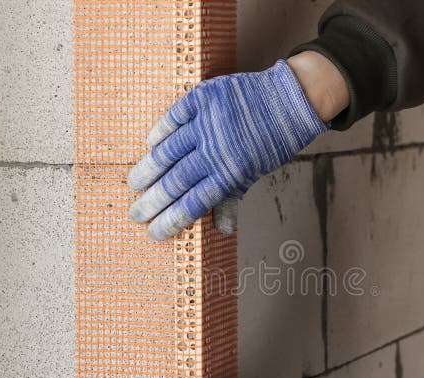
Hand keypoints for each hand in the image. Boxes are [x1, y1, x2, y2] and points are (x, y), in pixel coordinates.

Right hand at [127, 59, 328, 240]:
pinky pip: (173, 118)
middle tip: (135, 215)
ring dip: (148, 170)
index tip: (153, 233)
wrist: (290, 99)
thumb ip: (232, 198)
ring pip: (167, 151)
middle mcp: (215, 151)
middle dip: (152, 203)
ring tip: (134, 185)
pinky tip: (150, 147)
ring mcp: (207, 122)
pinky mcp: (203, 97)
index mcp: (230, 174)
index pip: (192, 205)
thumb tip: (222, 231)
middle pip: (175, 182)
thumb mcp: (255, 173)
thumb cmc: (271, 142)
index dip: (170, 221)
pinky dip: (159, 133)